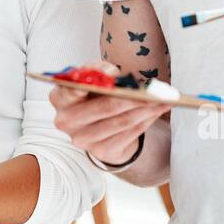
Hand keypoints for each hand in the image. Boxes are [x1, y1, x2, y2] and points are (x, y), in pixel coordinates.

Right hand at [48, 73, 168, 165]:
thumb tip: (112, 74)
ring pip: (122, 122)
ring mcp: (83, 140)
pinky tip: (158, 110)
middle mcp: (66, 121)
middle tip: (155, 91)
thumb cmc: (93, 96)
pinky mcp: (101, 152)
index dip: (92, 82)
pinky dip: (147, 120)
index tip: (113, 74)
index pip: (72, 89)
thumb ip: (98, 71)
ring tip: (163, 99)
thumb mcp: (92, 80)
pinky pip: (130, 134)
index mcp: (59, 98)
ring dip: (146, 109)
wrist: (96, 128)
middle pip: (105, 107)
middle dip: (133, 98)